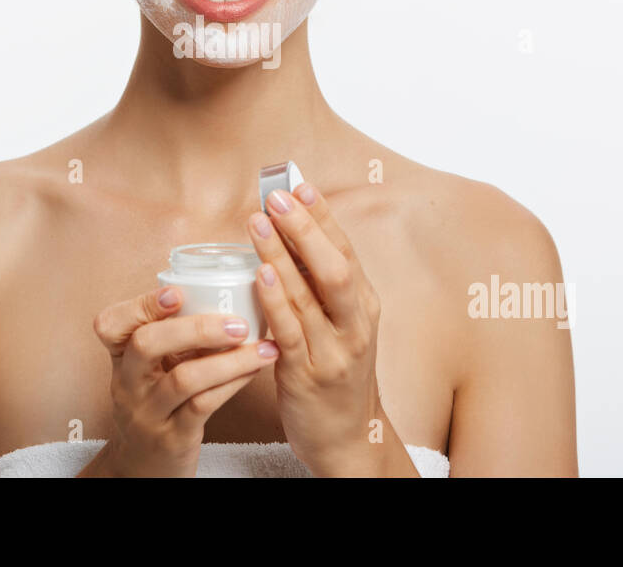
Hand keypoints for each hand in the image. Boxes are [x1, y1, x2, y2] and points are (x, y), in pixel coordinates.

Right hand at [81, 286, 278, 476]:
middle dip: (195, 328)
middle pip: (146, 344)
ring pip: (183, 379)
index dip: (141, 304)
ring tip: (262, 347)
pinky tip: (254, 370)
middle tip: (238, 322)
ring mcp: (147, 413)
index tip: (177, 292)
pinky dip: (232, 384)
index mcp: (120, 359)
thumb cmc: (156, 406)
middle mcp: (128, 384)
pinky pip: (202, 406)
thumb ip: (171, 337)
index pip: (111, 324)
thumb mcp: (149, 371)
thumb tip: (222, 292)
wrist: (141, 469)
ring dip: (229, 359)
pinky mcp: (171, 439)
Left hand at [246, 182, 403, 475]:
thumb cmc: (336, 374)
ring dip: (281, 253)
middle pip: (334, 266)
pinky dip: (276, 299)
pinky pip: (290, 332)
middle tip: (276, 196)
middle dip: (305, 227)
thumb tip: (290, 235)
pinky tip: (260, 274)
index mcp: (364, 305)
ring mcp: (334, 351)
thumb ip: (321, 286)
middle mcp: (355, 324)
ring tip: (257, 222)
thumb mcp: (342, 325)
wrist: (348, 439)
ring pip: (309, 294)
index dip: (322, 217)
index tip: (299, 184)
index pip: (344, 250)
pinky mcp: (308, 376)